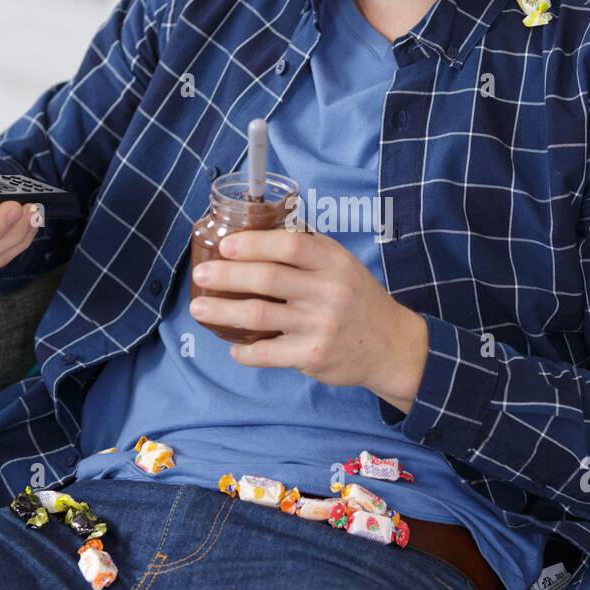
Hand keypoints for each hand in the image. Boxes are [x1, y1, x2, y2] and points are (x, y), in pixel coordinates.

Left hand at [190, 228, 428, 411]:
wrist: (391, 345)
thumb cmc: (358, 299)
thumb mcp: (343, 265)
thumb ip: (307, 250)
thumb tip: (257, 232)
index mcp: (333, 262)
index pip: (288, 245)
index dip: (252, 243)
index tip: (225, 245)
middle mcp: (328, 292)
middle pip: (266, 279)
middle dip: (226, 275)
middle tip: (201, 274)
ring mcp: (320, 325)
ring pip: (258, 315)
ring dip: (222, 312)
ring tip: (199, 309)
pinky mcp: (313, 356)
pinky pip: (267, 353)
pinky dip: (244, 352)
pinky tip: (233, 348)